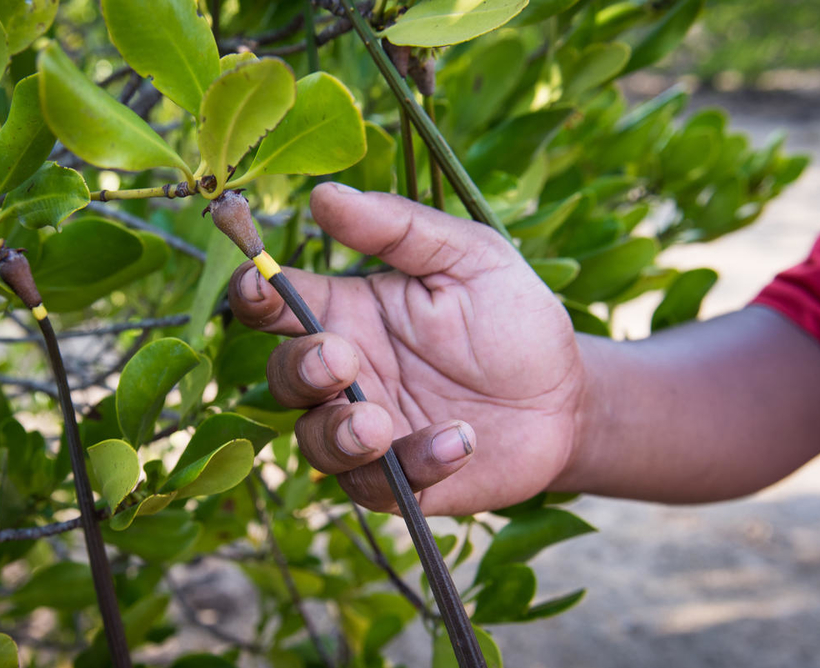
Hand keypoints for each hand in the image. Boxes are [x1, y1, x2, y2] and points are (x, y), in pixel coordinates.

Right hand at [229, 183, 585, 514]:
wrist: (566, 395)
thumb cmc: (512, 317)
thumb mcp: (469, 257)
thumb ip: (399, 229)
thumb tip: (324, 195)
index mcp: (349, 311)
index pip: (276, 302)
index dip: (253, 292)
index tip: (259, 285)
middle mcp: (347, 375)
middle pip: (283, 377)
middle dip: (300, 369)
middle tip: (342, 359)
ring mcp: (369, 431)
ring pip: (315, 444)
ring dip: (339, 435)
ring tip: (381, 425)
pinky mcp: (401, 481)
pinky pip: (380, 486)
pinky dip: (414, 467)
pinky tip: (459, 439)